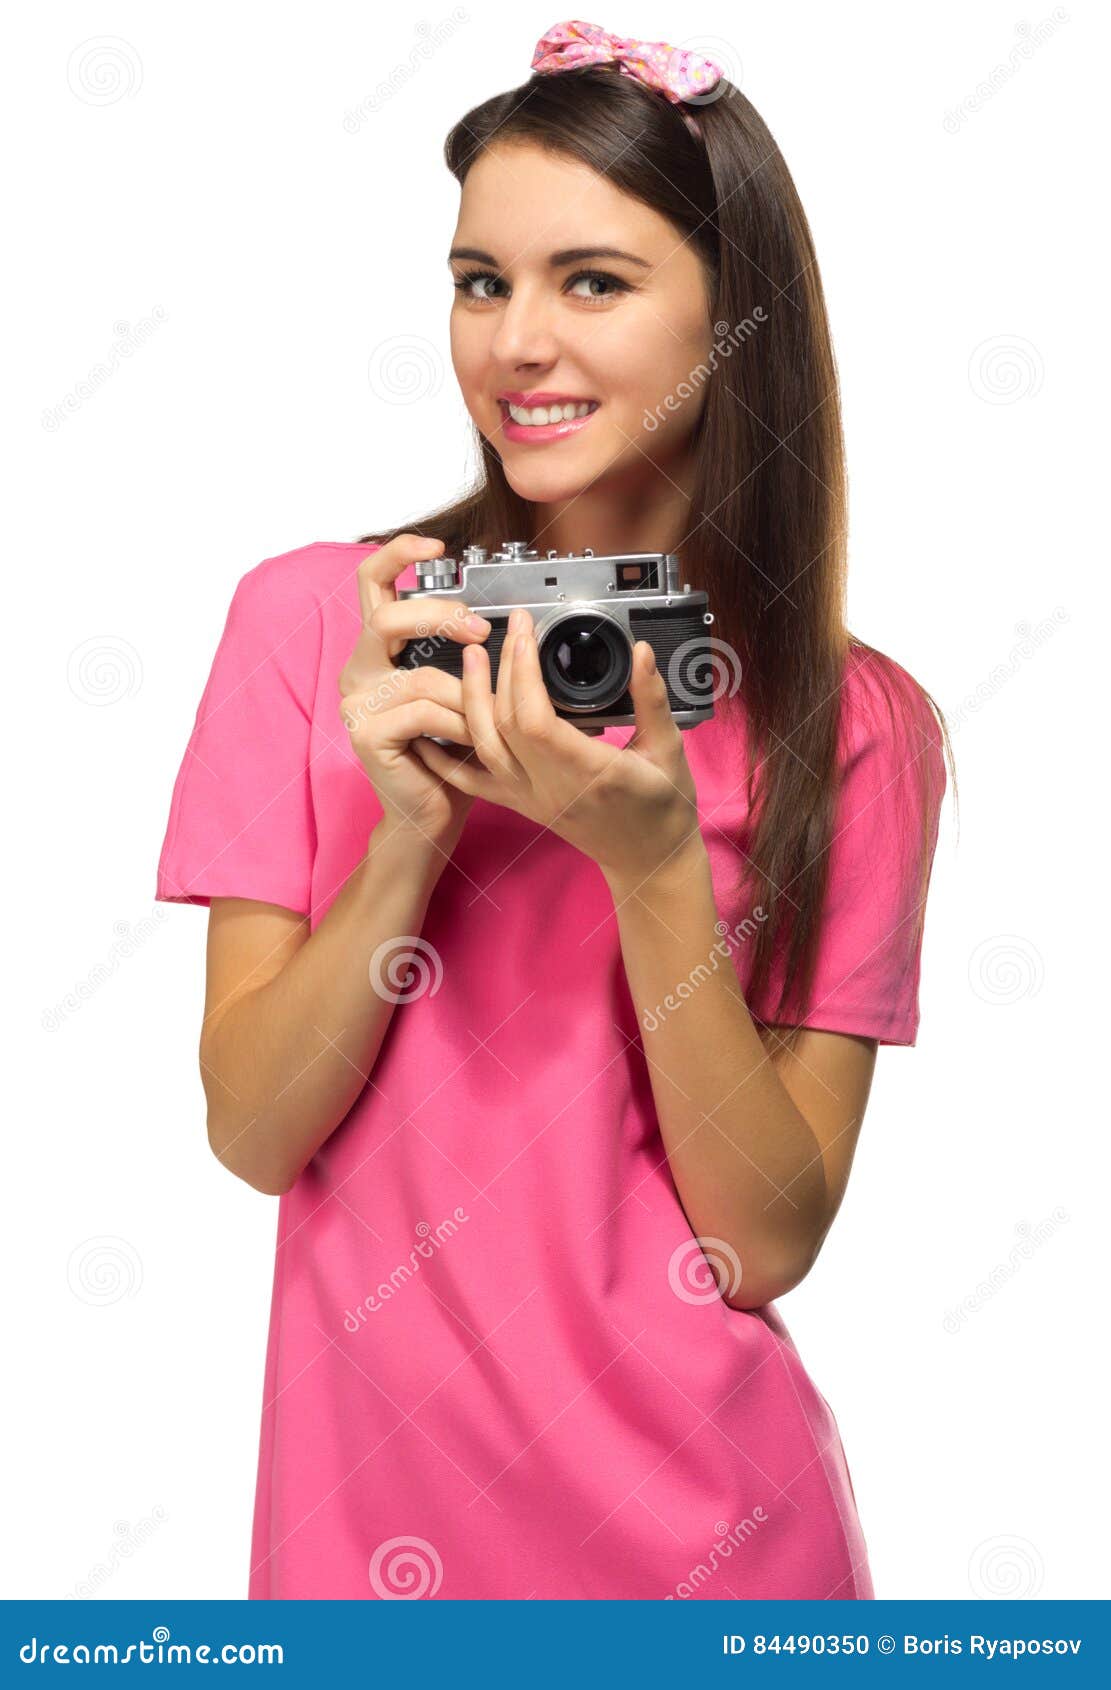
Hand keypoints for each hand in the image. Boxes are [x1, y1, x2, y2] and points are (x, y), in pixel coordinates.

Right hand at [338, 532, 491, 852]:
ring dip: (466, 699)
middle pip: (388, 615)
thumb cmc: (448, 753)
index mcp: (379, 650)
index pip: (373, 582)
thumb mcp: (458, 690)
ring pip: (421, 675)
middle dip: (441, 617)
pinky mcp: (365, 733)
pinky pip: (422, 711)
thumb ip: (458, 652)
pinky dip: (456, 726)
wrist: (430, 814)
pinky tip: (464, 742)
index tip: (437, 544)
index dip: (399, 554)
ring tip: (478, 723)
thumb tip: (494, 618)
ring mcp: (356, 702)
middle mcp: (358, 669)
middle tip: (479, 633)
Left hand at [409, 607, 705, 885]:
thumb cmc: (664, 808)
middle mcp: (553, 789)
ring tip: (472, 657)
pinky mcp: (521, 804)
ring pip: (484, 748)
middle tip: (509, 629)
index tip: (527, 634)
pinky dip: (445, 757)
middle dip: (501, 670)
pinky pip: (473, 782)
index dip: (523, 673)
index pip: (537, 721)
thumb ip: (652, 699)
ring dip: (471, 699)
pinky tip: (428, 730)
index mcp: (591, 773)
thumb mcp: (670, 750)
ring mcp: (532, 799)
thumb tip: (641, 652)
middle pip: (505, 725)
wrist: (648, 860)